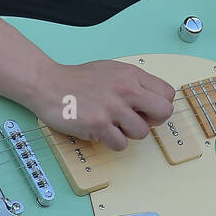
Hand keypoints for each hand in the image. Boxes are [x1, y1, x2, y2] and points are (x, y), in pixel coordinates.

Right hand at [35, 59, 174, 151]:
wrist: (48, 84)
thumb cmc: (79, 80)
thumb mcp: (113, 71)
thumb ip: (134, 83)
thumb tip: (153, 101)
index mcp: (131, 75)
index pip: (167, 94)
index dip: (159, 105)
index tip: (145, 109)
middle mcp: (126, 89)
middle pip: (164, 113)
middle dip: (153, 121)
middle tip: (136, 120)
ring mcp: (113, 107)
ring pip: (142, 133)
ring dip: (128, 133)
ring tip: (111, 124)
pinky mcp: (99, 125)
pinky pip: (121, 144)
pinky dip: (111, 142)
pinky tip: (100, 131)